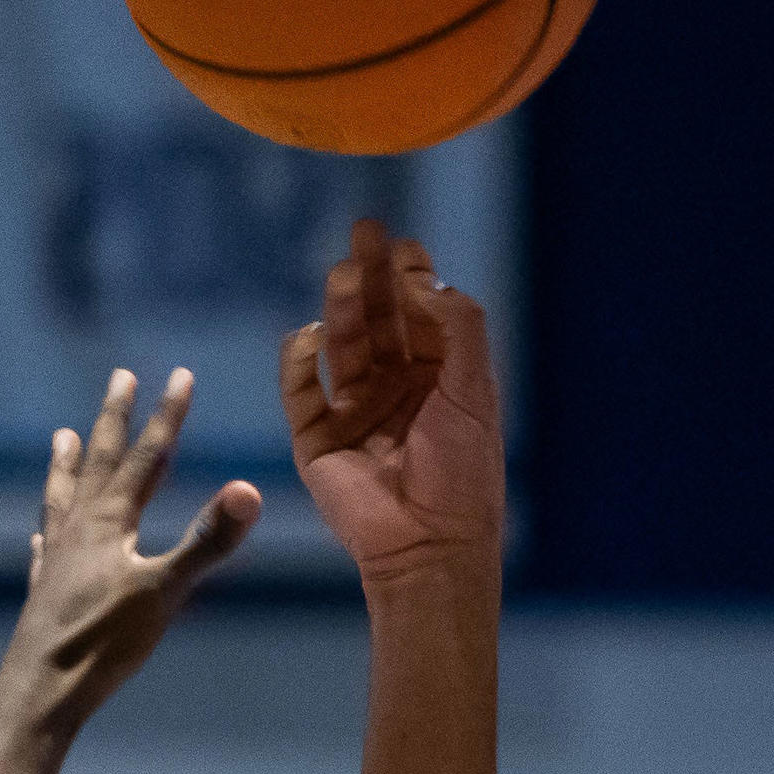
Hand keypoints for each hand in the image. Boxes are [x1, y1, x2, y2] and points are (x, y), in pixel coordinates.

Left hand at [3, 367, 258, 725]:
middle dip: (113, 420)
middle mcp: (77, 530)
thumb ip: (206, 542)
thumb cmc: (101, 645)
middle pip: (97, 462)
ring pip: (62, 497)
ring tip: (60, 437)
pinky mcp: (43, 593)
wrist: (39, 694)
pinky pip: (44, 546)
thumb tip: (250, 491)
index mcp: (109, 523)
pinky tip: (41, 534)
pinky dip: (47, 529)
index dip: (166, 416)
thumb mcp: (163, 592)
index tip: (181, 374)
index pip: (146, 458)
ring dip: (66, 465)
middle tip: (119, 378)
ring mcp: (56, 560)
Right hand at [280, 217, 501, 583]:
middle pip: (376, 320)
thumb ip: (458, 326)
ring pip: (341, 347)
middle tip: (364, 231)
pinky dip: (300, 360)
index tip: (405, 244)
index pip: (419, 313)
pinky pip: (300, 391)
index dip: (411, 276)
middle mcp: (394, 389)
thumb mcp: (473, 388)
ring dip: (340, 308)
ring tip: (343, 273)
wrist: (429, 543)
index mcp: (437, 378)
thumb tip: (425, 277)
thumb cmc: (463, 472)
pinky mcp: (317, 440)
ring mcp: (354, 413)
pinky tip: (311, 335)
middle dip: (370, 276)